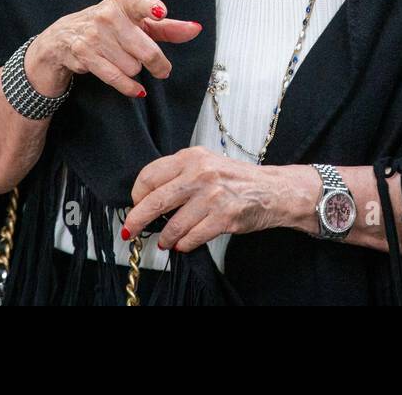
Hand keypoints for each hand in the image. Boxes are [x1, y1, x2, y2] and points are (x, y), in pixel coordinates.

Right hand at [28, 0, 201, 98]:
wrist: (65, 36)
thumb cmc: (110, 27)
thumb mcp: (137, 22)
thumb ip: (167, 27)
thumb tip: (195, 29)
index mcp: (123, 2)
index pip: (139, 3)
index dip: (150, 8)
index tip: (160, 12)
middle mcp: (108, 16)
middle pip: (146, 49)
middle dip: (157, 64)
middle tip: (162, 69)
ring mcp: (94, 36)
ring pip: (132, 66)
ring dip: (134, 70)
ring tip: (126, 62)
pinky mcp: (85, 55)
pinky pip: (116, 77)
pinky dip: (130, 87)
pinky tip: (137, 89)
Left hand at [122, 147, 297, 251]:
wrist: (272, 189)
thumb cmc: (236, 179)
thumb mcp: (206, 164)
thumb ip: (179, 174)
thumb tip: (147, 196)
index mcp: (192, 157)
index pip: (150, 175)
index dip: (137, 194)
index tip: (136, 203)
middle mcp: (201, 173)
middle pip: (155, 201)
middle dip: (137, 220)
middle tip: (130, 230)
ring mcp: (213, 196)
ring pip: (173, 225)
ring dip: (164, 237)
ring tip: (164, 241)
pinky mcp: (224, 217)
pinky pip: (192, 237)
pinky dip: (183, 244)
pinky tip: (183, 243)